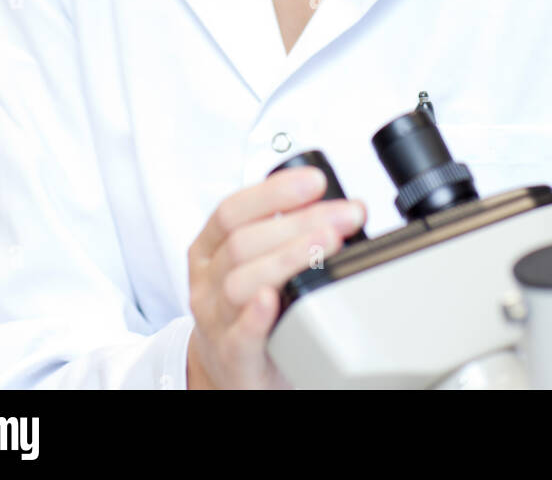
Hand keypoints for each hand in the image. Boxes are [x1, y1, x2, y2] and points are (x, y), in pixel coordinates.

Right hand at [186, 166, 366, 388]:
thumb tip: (338, 208)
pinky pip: (240, 336)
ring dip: (289, 257)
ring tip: (328, 243)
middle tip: (344, 215)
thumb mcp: (255, 261)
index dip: (274, 192)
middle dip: (300, 222)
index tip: (315, 181)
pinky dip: (257, 315)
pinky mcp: (231, 356)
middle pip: (243, 242)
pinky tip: (276, 298)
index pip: (232, 210)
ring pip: (240, 282)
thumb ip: (283, 232)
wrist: (232, 369)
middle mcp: (207, 280)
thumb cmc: (248, 306)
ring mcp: (215, 319)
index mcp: (210, 248)